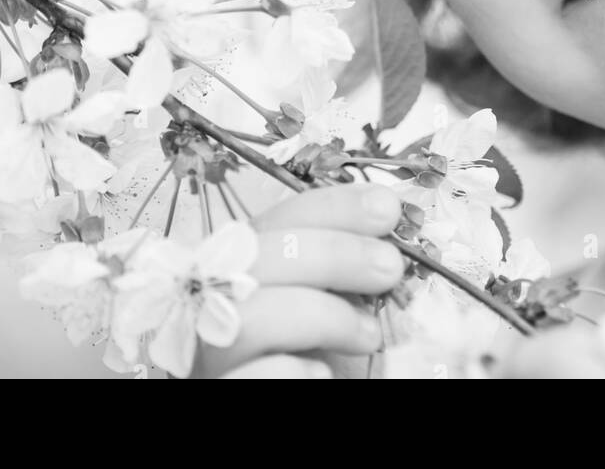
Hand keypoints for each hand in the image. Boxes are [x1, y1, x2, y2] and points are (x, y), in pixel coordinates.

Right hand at [188, 182, 405, 378]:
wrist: (327, 392)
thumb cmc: (332, 368)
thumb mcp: (346, 314)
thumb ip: (354, 275)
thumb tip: (393, 225)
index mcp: (244, 277)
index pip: (275, 222)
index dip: (330, 207)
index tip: (388, 209)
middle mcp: (216, 313)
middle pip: (254, 259)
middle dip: (333, 253)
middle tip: (390, 269)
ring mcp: (211, 363)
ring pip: (244, 319)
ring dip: (320, 314)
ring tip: (369, 334)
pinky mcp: (224, 396)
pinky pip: (247, 379)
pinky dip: (288, 370)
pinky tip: (322, 374)